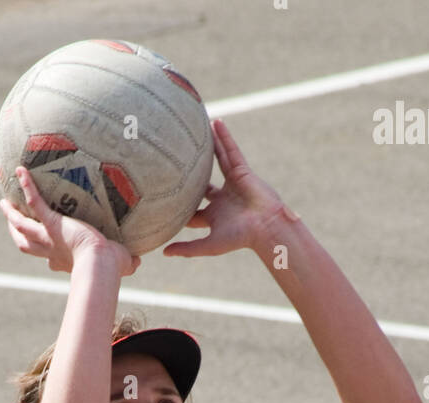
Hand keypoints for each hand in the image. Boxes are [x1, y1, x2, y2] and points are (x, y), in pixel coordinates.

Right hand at [0, 165, 140, 276]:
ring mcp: (48, 236)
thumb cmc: (110, 269)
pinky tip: (20, 170)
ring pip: (22, 226)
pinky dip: (27, 186)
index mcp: (65, 261)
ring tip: (3, 202)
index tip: (50, 259)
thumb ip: (128, 262)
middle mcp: (52, 251)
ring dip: (11, 214)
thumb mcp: (121, 265)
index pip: (52, 261)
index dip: (49, 259)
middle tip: (11, 223)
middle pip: (26, 244)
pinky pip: (35, 201)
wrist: (99, 265)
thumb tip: (138, 262)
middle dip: (17, 234)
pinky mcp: (51, 222)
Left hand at [163, 118, 290, 258]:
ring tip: (196, 130)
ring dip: (209, 146)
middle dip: (192, 170)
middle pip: (203, 180)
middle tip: (176, 156)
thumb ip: (187, 249)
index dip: (180, 201)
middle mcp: (222, 197)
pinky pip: (231, 150)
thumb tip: (163, 253)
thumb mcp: (208, 245)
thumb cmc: (239, 238)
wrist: (265, 228)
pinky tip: (217, 123)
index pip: (194, 206)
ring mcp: (232, 183)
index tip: (163, 190)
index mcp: (214, 214)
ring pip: (217, 161)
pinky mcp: (242, 171)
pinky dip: (225, 137)